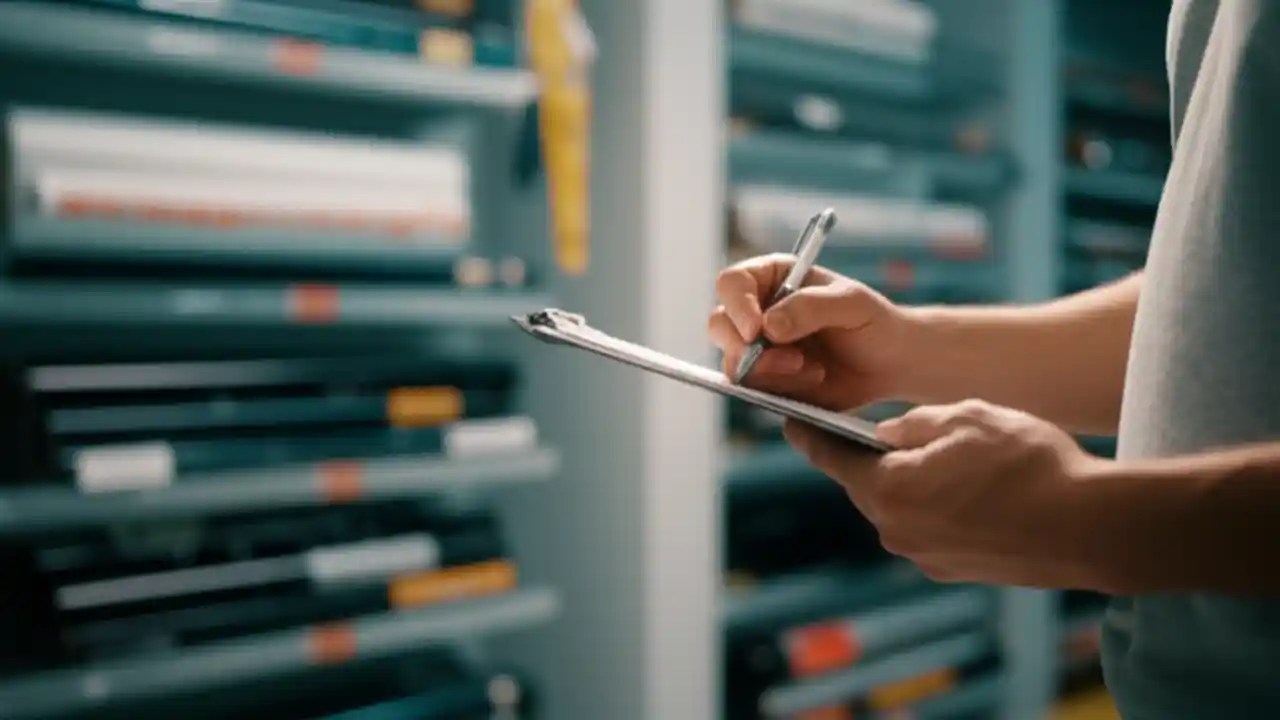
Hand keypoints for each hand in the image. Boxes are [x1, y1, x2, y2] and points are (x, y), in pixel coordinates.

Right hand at [708, 254, 918, 409]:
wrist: (890, 363)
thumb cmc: (873, 322)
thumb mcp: (851, 303)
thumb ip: (810, 307)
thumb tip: (768, 326)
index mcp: (773, 278)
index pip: (732, 283)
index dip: (737, 306)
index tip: (757, 330)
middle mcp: (757, 310)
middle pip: (720, 324)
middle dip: (745, 348)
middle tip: (790, 360)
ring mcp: (758, 347)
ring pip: (733, 362)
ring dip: (770, 372)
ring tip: (813, 369)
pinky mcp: (766, 379)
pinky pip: (753, 388)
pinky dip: (782, 388)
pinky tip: (814, 379)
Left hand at [784, 399, 1106, 587]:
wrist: (1090, 527)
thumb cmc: (1029, 463)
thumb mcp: (967, 418)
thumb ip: (915, 423)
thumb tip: (886, 435)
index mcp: (888, 489)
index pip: (829, 457)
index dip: (808, 435)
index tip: (790, 421)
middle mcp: (895, 530)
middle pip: (867, 486)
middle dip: (875, 459)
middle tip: (883, 431)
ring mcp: (923, 556)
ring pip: (900, 508)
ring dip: (912, 484)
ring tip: (946, 458)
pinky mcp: (952, 570)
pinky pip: (929, 530)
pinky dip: (937, 508)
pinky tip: (970, 491)